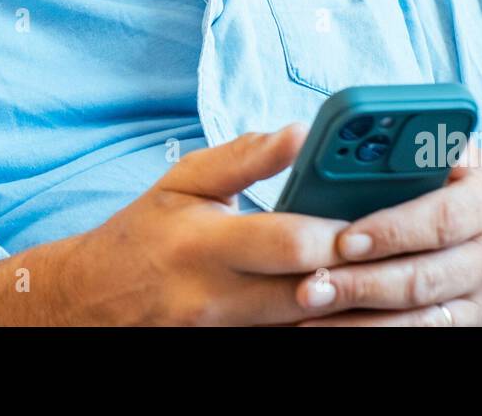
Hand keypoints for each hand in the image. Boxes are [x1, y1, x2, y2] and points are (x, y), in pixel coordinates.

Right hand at [0, 124, 351, 325]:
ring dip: (344, 299)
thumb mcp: (183, 182)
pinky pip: (287, 339)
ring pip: (303, 324)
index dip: (339, 232)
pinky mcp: (232, 349)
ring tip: (378, 271)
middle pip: (307, 291)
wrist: (91, 301)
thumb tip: (301, 131)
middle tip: (390, 244)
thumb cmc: (143, 233)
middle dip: (355, 268)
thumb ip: (245, 156)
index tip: (377, 213)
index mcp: (203, 245)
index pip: (288, 243)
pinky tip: (341, 299)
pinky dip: (317, 321)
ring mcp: (224, 334)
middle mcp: (215, 298)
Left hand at [292, 142, 481, 326]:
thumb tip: (338, 144)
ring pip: (420, 318)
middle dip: (361, 284)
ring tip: (312, 310)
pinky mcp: (474, 327)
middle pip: (423, 277)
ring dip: (359, 320)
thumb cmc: (456, 191)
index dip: (390, 231)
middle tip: (310, 286)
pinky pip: (422, 335)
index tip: (342, 241)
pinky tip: (334, 328)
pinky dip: (375, 333)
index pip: (439, 218)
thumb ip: (405, 153)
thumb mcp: (446, 160)